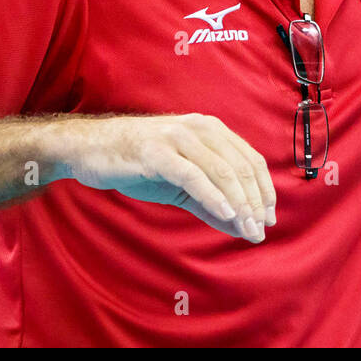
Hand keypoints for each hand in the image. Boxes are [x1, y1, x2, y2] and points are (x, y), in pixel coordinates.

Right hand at [57, 113, 276, 243]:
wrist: (91, 149)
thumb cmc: (140, 163)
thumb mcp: (182, 184)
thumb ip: (212, 203)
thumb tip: (244, 228)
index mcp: (211, 130)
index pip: (249, 160)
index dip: (264, 190)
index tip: (269, 219)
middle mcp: (199, 128)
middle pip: (240, 167)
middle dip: (255, 203)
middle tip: (260, 231)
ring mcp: (178, 138)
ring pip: (221, 171)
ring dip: (239, 204)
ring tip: (248, 229)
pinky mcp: (157, 153)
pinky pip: (193, 175)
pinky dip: (213, 196)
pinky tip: (226, 215)